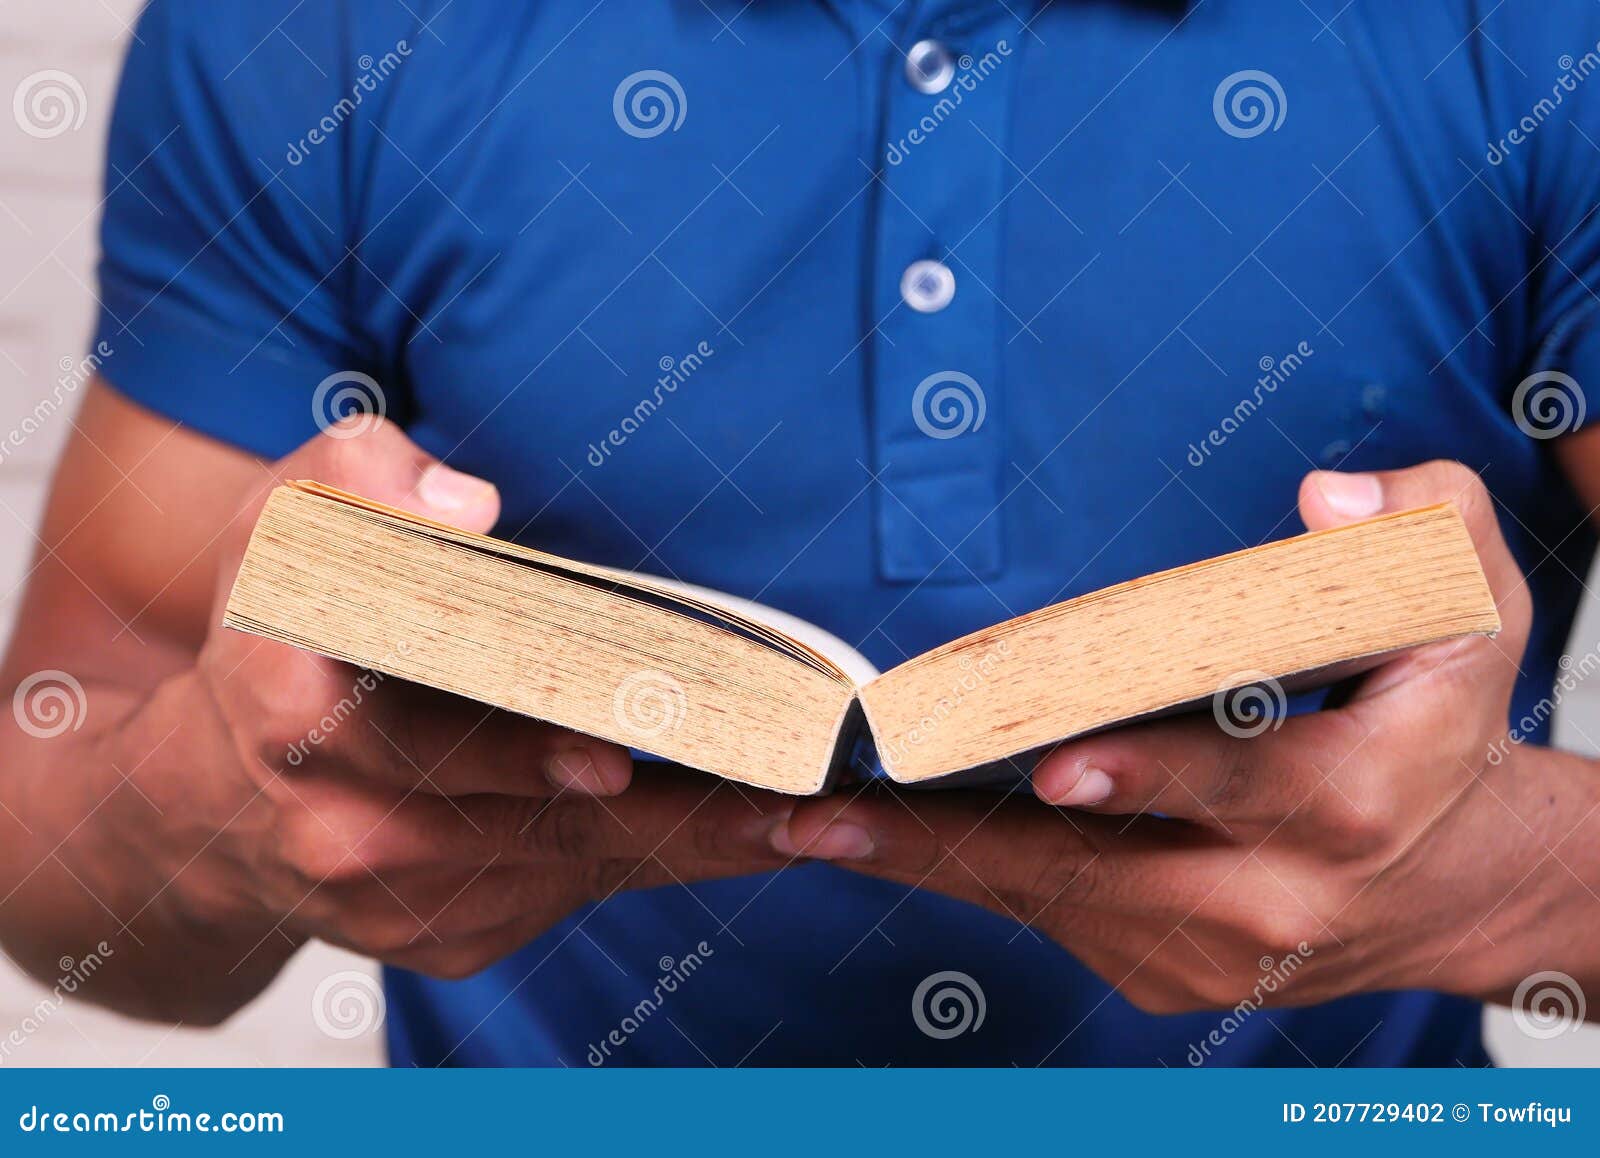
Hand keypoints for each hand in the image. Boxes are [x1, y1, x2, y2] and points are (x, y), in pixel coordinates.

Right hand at [127, 418, 790, 988]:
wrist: (209, 809)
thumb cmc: (277, 642)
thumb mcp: (284, 529)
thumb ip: (359, 479)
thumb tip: (472, 509)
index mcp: (294, 712)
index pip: (423, 719)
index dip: (527, 738)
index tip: (628, 749)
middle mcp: (344, 826)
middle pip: (537, 815)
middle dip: (678, 810)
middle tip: (798, 796)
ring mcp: (397, 902)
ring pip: (575, 865)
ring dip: (703, 846)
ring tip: (821, 821)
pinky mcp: (444, 941)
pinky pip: (573, 893)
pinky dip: (661, 862)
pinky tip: (750, 835)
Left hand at [773, 462, 1570, 1014]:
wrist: (1450, 880)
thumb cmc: (1438, 725)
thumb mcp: (1471, 612)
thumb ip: (1424, 529)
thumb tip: (1322, 496)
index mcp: (1346, 801)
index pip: (1240, 781)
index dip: (1148, 771)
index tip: (1053, 764)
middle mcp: (1270, 898)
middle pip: (1091, 872)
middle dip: (950, 842)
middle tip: (824, 816)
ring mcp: (1208, 951)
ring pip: (1046, 904)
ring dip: (923, 864)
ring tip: (803, 826)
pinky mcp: (1161, 972)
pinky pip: (1044, 919)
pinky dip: (961, 877)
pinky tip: (875, 840)